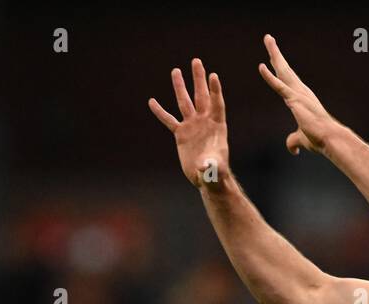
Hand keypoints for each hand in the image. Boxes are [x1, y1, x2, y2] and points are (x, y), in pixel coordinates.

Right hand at [148, 58, 230, 189]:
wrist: (207, 177)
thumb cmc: (216, 173)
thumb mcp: (215, 170)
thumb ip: (211, 166)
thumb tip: (204, 165)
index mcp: (216, 126)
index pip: (216, 104)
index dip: (215, 91)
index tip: (213, 76)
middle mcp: (204, 122)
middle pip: (201, 96)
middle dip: (199, 79)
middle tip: (196, 61)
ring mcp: (192, 126)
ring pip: (185, 103)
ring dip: (180, 87)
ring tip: (176, 70)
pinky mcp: (181, 134)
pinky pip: (169, 120)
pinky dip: (160, 112)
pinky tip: (152, 101)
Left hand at [257, 34, 341, 155]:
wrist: (329, 139)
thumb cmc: (319, 139)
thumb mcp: (301, 139)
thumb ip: (293, 142)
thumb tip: (292, 149)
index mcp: (301, 98)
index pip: (286, 80)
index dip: (278, 68)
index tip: (272, 58)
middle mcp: (300, 91)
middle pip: (284, 69)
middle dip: (275, 53)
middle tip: (268, 38)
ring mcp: (297, 94)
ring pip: (282, 70)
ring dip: (274, 53)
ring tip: (267, 38)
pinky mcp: (294, 100)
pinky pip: (279, 86)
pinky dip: (270, 76)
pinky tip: (261, 66)